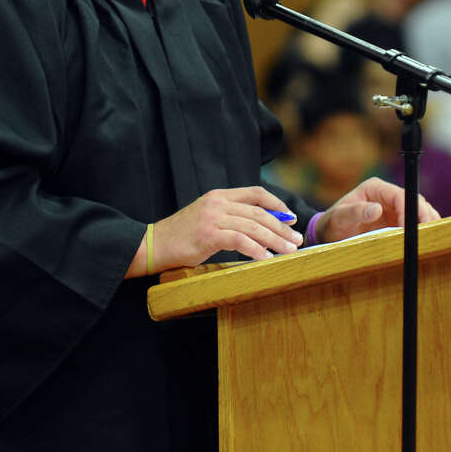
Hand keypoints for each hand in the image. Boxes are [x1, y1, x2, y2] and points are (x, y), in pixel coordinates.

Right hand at [128, 186, 303, 276]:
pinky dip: (256, 249)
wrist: (153, 245)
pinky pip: (240, 240)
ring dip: (275, 240)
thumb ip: (230, 217)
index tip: (291, 219)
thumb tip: (260, 228)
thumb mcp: (207, 219)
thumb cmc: (181, 237)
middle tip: (297, 240)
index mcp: (219, 196)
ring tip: (289, 251)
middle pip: (259, 212)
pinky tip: (266, 258)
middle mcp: (218, 203)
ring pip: (254, 226)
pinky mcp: (208, 235)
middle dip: (282, 227)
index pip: (256, 193)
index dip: (277, 205)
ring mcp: (213, 218)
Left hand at [317, 176, 439, 243]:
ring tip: (428, 238)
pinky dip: (422, 229)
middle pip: (414, 201)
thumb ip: (355, 212)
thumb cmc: (333, 224)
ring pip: (419, 210)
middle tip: (425, 235)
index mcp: (375, 188)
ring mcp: (394, 207)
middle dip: (422, 216)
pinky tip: (425, 240)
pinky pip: (415, 221)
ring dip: (426, 223)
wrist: (330, 233)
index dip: (408, 210)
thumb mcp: (340, 218)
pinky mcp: (397, 219)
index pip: (399, 195)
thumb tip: (376, 209)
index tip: (407, 228)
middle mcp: (387, 195)